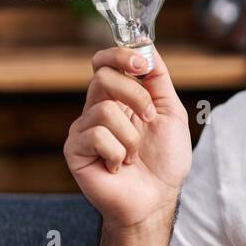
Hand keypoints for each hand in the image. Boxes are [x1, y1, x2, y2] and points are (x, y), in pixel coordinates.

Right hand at [64, 47, 192, 231]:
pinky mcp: (75, 150)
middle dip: (136, 95)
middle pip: (103, 76)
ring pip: (105, 110)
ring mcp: (83, 129)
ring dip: (132, 137)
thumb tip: (148, 46)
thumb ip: (158, 80)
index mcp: (118, 98)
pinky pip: (97, 135)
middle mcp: (96, 109)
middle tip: (149, 119)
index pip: (105, 63)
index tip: (142, 63)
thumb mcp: (170, 113)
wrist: (157, 199)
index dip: (120, 55)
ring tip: (134, 156)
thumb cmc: (165, 161)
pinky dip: (119, 153)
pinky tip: (119, 167)